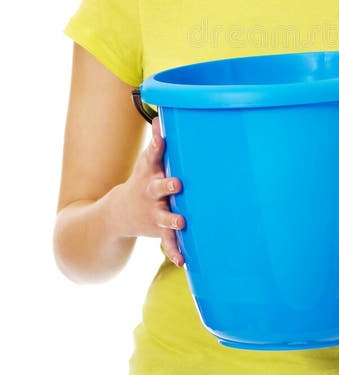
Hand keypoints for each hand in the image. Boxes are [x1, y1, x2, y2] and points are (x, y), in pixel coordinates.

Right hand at [113, 116, 184, 266]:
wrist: (120, 213)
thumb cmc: (143, 180)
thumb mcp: (146, 161)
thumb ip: (157, 142)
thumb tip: (161, 114)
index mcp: (150, 172)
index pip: (153, 155)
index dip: (158, 144)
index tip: (163, 135)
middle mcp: (151, 192)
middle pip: (159, 187)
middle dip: (167, 185)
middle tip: (177, 183)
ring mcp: (153, 212)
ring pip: (164, 217)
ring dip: (172, 219)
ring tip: (181, 222)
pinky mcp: (158, 230)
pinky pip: (168, 241)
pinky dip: (174, 251)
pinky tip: (183, 260)